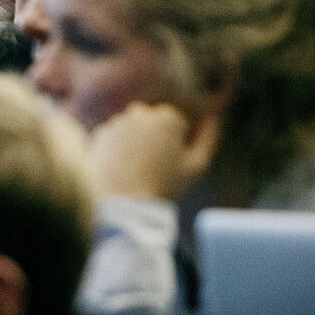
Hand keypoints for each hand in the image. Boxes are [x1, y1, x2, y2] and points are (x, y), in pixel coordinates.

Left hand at [88, 102, 220, 203]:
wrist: (126, 202)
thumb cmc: (166, 186)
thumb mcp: (196, 165)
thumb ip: (208, 138)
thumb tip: (214, 118)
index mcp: (167, 117)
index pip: (175, 124)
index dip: (176, 144)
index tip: (171, 163)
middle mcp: (140, 113)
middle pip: (152, 123)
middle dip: (154, 138)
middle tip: (153, 166)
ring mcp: (118, 121)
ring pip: (131, 128)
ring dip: (134, 141)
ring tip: (136, 169)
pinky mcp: (99, 133)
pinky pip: (113, 137)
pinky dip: (116, 148)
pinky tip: (121, 168)